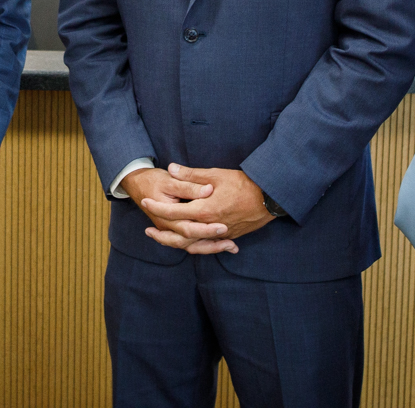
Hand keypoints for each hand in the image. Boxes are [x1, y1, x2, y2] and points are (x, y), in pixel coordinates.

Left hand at [138, 164, 274, 254]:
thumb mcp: (215, 174)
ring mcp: (220, 234)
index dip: (157, 207)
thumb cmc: (243, 183)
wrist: (270, 198)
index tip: (145, 202)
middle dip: (162, 234)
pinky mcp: (229, 236)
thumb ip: (191, 175)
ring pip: (193, 245)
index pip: (173, 212)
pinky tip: (191, 244)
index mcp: (203, 210)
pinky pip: (209, 246)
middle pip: (179, 236)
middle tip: (148, 231)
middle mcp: (209, 226)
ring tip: (164, 240)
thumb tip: (171, 168)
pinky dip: (197, 247)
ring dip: (177, 243)